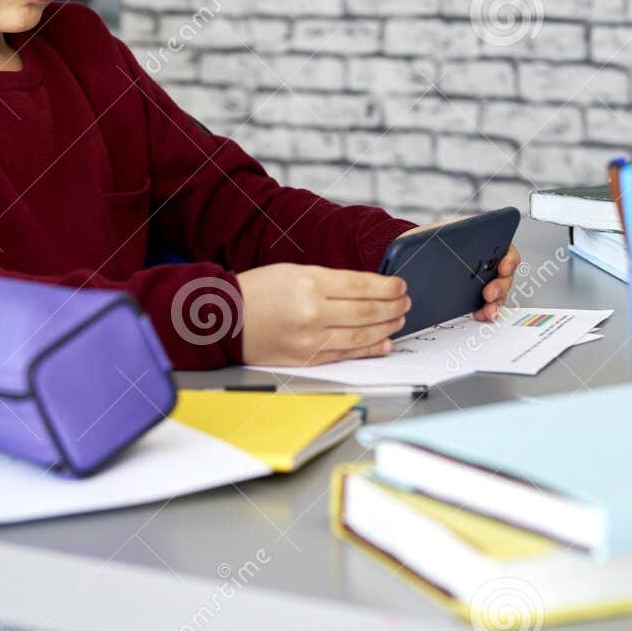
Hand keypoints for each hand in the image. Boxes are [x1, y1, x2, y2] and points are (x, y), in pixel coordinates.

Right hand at [237, 263, 409, 366]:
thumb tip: (368, 290)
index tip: (401, 286)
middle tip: (406, 303)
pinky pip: (347, 355)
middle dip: (393, 307)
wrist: (225, 320)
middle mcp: (313, 313)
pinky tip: (384, 343)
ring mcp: (311, 340)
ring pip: (362, 336)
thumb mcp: (294, 271)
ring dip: (386, 328)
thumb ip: (331, 281)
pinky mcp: (307, 359)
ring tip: (399, 320)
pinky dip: (370, 349)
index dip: (387, 287)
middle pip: (367, 312)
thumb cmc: (257, 292)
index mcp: (309, 284)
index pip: (361, 286)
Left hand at [404, 221, 520, 322]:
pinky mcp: (476, 296)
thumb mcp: (435, 231)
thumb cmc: (430, 239)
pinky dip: (486, 311)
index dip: (509, 259)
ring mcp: (484, 280)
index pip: (506, 249)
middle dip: (501, 286)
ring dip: (496, 303)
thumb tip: (441, 239)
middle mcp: (489, 262)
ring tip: (488, 310)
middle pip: (505, 275)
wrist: (418, 255)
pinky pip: (487, 305)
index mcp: (484, 242)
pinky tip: (478, 314)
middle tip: (489, 293)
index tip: (504, 266)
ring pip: (499, 293)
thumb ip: (443, 234)